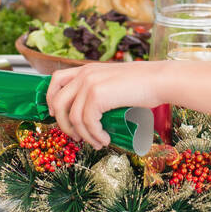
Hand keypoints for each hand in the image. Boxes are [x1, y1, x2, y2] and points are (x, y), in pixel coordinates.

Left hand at [46, 61, 170, 147]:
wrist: (159, 80)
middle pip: (57, 102)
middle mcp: (84, 74)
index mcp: (86, 69)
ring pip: (72, 117)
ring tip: (97, 142)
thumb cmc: (143, 84)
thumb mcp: (114, 83)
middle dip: (63, 124)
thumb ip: (99, 91)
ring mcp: (89, 83)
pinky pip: (87, 122)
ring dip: (84, 135)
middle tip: (76, 136)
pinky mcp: (97, 95)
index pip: (56, 80)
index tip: (56, 115)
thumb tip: (90, 116)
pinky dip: (94, 135)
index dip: (51, 100)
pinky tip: (104, 139)